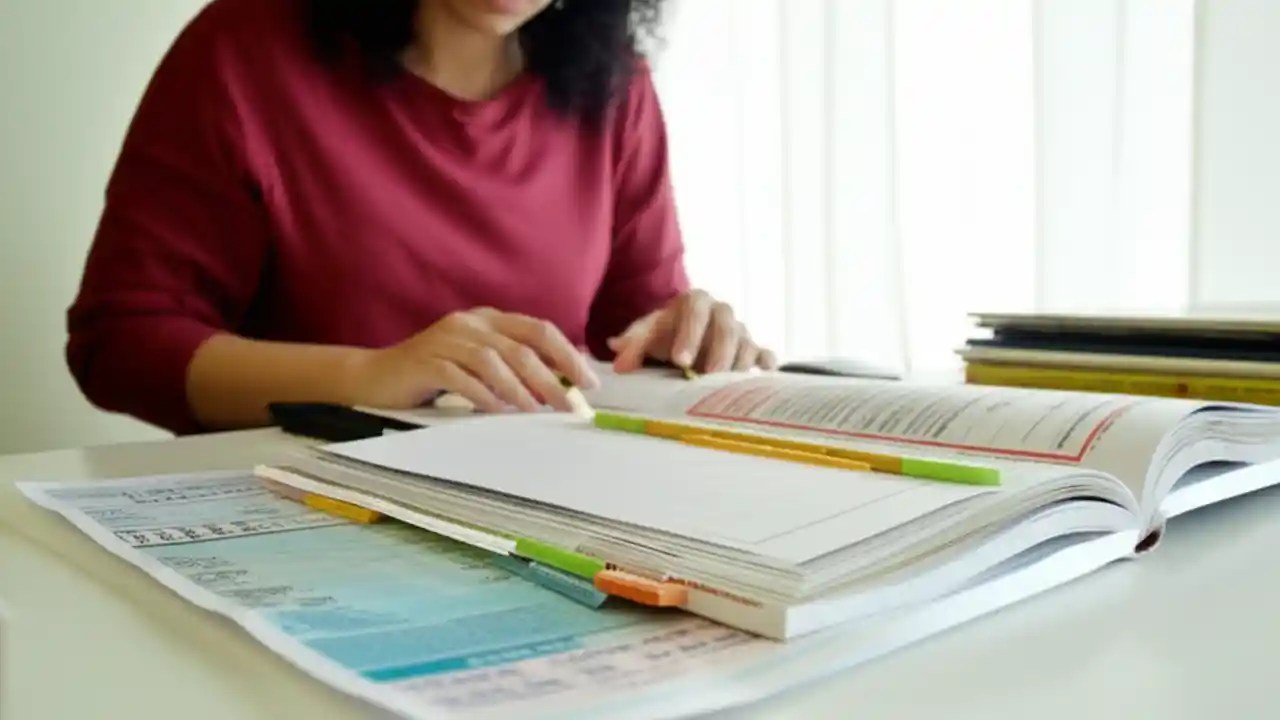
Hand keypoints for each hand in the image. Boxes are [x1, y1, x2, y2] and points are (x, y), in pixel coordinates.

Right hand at [350, 308, 599, 412]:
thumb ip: (514, 366)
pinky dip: (483, 396)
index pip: (538, 330)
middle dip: (551, 378)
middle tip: (570, 407)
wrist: (375, 376)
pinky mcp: (425, 362)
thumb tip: (562, 383)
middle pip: (521, 348)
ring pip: (494, 361)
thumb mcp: (479, 363)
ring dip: (520, 389)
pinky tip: (497, 412)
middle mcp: (470, 323)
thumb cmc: (435, 373)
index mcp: (489, 319)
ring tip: (536, 412)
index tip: (588, 383)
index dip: (568, 355)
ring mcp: (446, 340)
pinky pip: (461, 378)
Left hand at [607, 290, 776, 373]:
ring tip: (728, 384)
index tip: (679, 360)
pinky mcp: (753, 350)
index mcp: (695, 302)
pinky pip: (765, 355)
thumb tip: (616, 351)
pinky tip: (763, 375)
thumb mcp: (647, 335)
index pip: (695, 311)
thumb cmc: (665, 335)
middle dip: (718, 351)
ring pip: (746, 343)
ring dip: (739, 363)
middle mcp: (722, 313)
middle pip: (727, 326)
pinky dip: (765, 364)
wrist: (685, 338)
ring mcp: (740, 332)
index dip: (690, 334)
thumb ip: (633, 342)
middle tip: (707, 374)